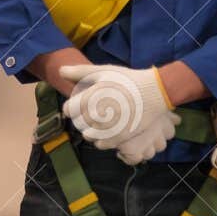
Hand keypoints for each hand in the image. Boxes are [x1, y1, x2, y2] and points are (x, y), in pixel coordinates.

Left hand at [60, 64, 178, 161]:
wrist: (155, 91)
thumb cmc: (127, 80)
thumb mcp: (104, 71)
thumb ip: (80, 72)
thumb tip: (60, 71)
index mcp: (92, 97)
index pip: (70, 109)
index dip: (72, 108)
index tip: (78, 106)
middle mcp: (99, 113)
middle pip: (78, 123)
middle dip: (81, 119)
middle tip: (91, 114)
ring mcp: (110, 126)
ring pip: (88, 135)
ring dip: (90, 131)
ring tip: (98, 123)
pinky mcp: (121, 136)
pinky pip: (102, 144)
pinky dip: (100, 141)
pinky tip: (104, 133)